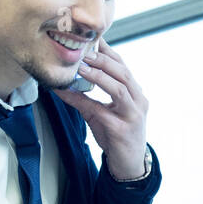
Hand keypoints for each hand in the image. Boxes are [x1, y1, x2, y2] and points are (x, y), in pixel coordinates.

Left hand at [51, 39, 148, 178]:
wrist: (129, 164)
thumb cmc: (116, 136)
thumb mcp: (103, 112)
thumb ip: (87, 97)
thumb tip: (64, 83)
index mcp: (135, 93)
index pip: (123, 66)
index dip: (108, 51)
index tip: (92, 38)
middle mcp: (138, 101)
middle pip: (123, 73)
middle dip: (103, 59)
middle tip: (84, 50)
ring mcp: (133, 115)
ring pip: (118, 88)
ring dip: (98, 75)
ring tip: (81, 67)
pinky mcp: (122, 129)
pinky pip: (101, 110)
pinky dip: (83, 100)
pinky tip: (71, 94)